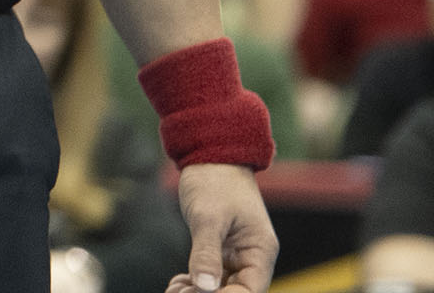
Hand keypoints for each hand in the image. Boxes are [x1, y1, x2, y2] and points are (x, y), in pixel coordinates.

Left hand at [171, 162, 275, 292]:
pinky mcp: (219, 249)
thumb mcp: (209, 216)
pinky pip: (210, 274)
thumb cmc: (215, 181)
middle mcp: (251, 257)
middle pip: (235, 290)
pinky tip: (176, 284)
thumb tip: (205, 286)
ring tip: (174, 291)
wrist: (210, 155)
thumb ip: (207, 252)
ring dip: (198, 292)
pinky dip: (194, 281)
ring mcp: (235, 254)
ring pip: (220, 285)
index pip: (251, 288)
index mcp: (260, 250)